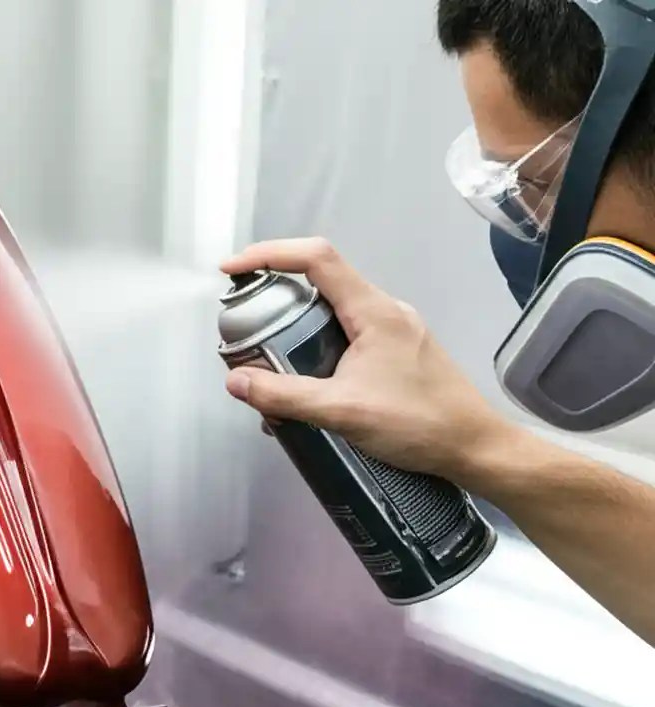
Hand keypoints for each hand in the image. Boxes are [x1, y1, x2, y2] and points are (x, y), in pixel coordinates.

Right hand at [220, 237, 514, 479]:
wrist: (476, 448)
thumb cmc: (418, 423)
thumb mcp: (342, 411)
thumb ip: (285, 396)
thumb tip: (236, 381)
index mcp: (374, 310)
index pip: (316, 258)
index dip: (269, 254)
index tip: (233, 270)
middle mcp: (385, 310)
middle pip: (320, 281)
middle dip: (276, 296)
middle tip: (245, 322)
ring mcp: (394, 331)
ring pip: (333, 312)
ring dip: (296, 328)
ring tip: (271, 364)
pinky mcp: (397, 353)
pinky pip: (347, 335)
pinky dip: (317, 348)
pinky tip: (307, 385)